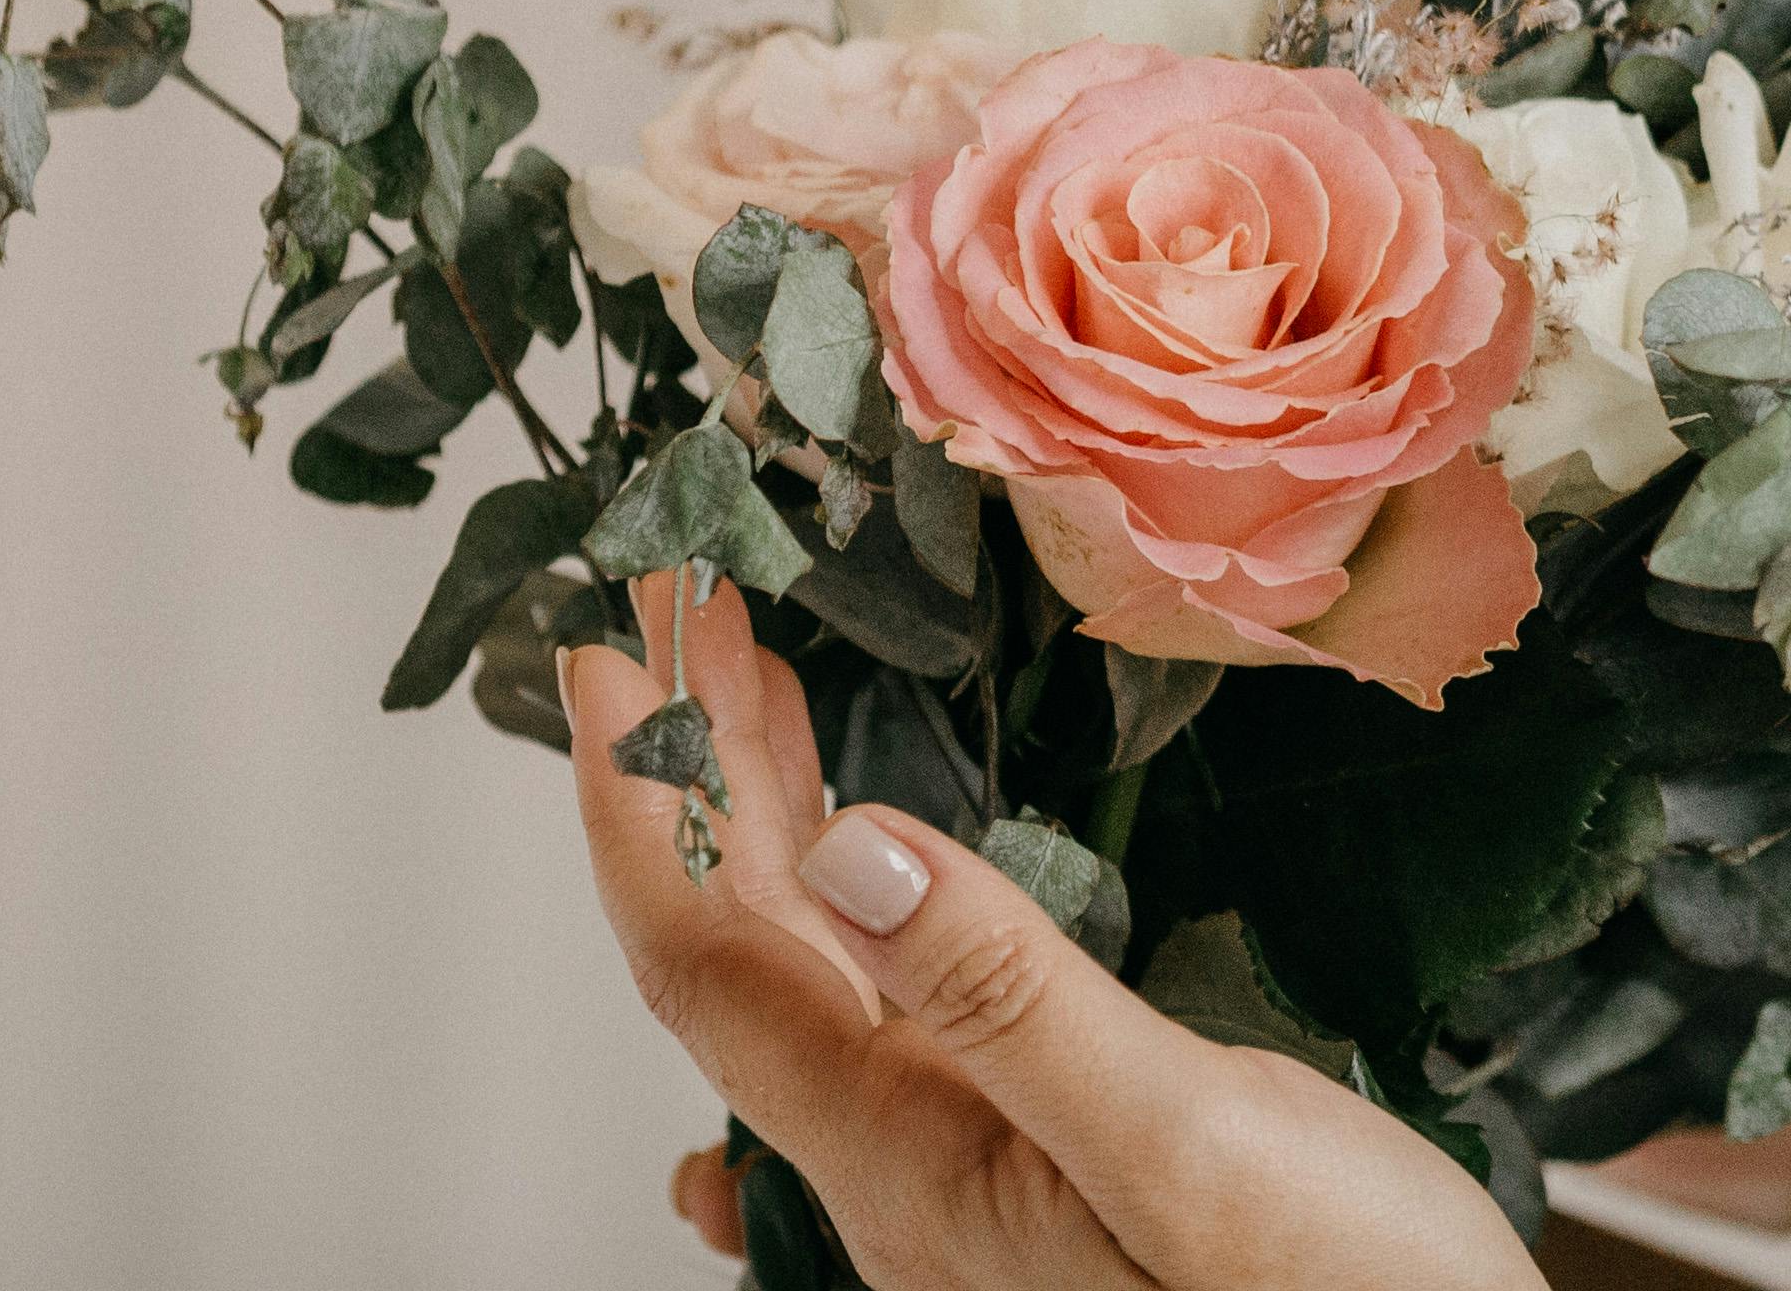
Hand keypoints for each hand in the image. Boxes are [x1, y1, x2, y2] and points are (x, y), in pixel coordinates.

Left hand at [564, 579, 1532, 1290]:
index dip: (641, 799)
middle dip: (692, 777)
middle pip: (747, 959)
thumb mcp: (1188, 1147)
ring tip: (749, 690)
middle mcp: (911, 1181)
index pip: (711, 964)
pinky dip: (862, 901)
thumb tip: (855, 854)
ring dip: (771, 825)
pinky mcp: (1037, 1166)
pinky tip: (867, 878)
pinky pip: (893, 1013)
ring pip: (816, 980)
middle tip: (673, 610)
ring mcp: (968, 1180)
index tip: (602, 648)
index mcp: (917, 1169)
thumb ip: (1014, 1005)